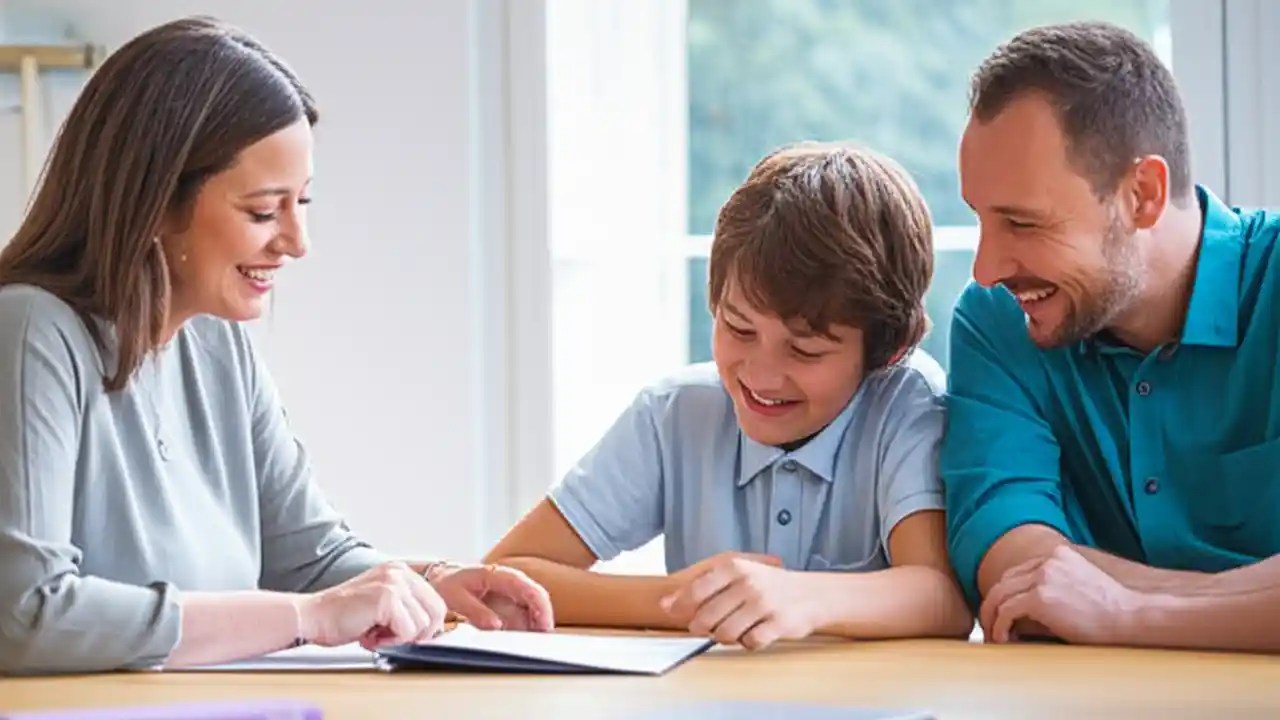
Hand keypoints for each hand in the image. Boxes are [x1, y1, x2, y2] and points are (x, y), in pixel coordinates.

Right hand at [298, 562, 446, 650]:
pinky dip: (391, 640)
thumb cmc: (343, 616)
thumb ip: (406, 608)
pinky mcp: (387, 597)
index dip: (425, 626)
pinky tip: (370, 634)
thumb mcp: (382, 605)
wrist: (313, 617)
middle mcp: (400, 572)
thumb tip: (432, 628)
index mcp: (400, 571)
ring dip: (399, 638)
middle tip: (391, 636)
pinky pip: (407, 631)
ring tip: (375, 632)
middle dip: (418, 633)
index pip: (436, 602)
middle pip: (437, 612)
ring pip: (422, 624)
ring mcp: (394, 582)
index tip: (406, 635)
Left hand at [430, 563, 554, 631]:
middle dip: (543, 620)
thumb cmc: (448, 584)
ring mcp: (511, 595)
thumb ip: (475, 611)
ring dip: (536, 627)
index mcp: (498, 575)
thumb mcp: (455, 597)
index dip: (540, 607)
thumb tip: (496, 626)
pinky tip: (522, 643)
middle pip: (537, 599)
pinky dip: (525, 630)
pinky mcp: (508, 606)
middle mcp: (510, 583)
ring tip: (532, 646)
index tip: (544, 627)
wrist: (441, 580)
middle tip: (543, 643)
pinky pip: (522, 619)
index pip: (528, 589)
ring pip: (532, 611)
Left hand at [660, 552, 817, 649]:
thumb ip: (703, 587)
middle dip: (705, 628)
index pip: (696, 592)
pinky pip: (750, 643)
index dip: (680, 607)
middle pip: (707, 618)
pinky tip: (756, 632)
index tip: (671, 612)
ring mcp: (763, 604)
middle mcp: (748, 583)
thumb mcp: (738, 575)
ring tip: (737, 628)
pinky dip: (749, 643)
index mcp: (735, 567)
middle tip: (713, 626)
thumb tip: (665, 604)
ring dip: (727, 637)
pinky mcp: (778, 624)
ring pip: (725, 634)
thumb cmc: (770, 586)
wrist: (813, 594)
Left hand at [981, 545, 1144, 645]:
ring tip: (993, 636)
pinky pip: (1006, 611)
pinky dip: (999, 626)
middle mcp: (1047, 560)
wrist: (1131, 617)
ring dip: (991, 617)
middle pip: (1004, 581)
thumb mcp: (1078, 591)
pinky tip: (1004, 639)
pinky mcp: (1040, 596)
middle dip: (993, 604)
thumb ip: (1050, 593)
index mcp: (1058, 555)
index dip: (1006, 593)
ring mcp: (1043, 576)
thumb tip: (1018, 616)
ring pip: (999, 595)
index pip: (1018, 572)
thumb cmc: (1112, 612)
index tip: (1002, 613)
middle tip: (990, 626)